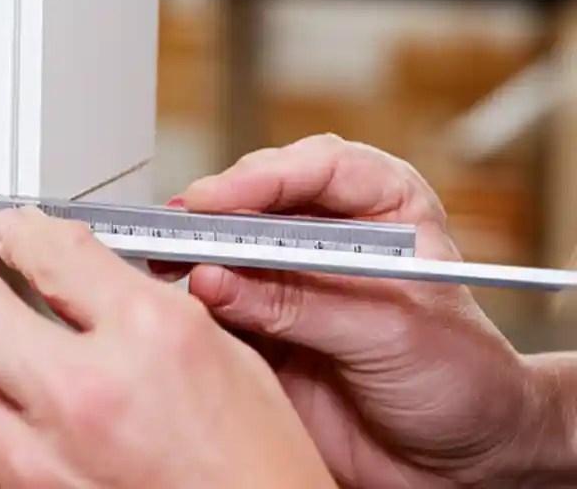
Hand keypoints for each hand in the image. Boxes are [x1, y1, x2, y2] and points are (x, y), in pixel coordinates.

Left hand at [0, 207, 333, 487]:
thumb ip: (140, 301)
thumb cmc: (255, 469)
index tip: (13, 234)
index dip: (22, 232)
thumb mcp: (223, 355)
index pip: (47, 250)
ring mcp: (43, 459)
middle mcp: (85, 394)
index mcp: (148, 337)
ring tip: (11, 367)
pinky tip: (28, 430)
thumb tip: (71, 267)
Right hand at [179, 134, 562, 486]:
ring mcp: (292, 280)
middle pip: (261, 199)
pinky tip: (175, 305)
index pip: (320, 169)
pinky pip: (215, 305)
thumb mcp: (391, 333)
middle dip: (216, 214)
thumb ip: (301, 304)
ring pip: (228, 247)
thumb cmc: (462, 380)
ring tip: (166, 266)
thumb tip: (217, 279)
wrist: (460, 459)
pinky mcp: (262, 327)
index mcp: (386, 207)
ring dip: (194, 254)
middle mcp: (331, 234)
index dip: (263, 178)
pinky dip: (190, 303)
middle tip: (178, 233)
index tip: (215, 200)